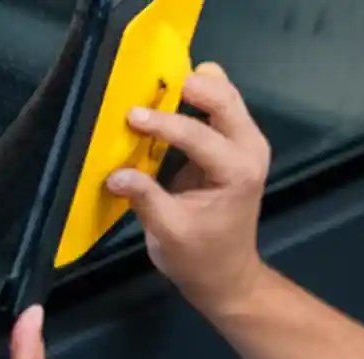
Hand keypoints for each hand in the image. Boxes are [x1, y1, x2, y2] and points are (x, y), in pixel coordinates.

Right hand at [106, 62, 269, 314]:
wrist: (225, 274)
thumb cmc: (198, 257)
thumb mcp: (167, 232)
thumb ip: (144, 198)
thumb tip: (114, 175)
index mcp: (237, 173)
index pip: (199, 136)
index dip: (164, 124)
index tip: (132, 116)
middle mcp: (249, 151)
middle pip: (225, 101)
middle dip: (192, 86)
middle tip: (154, 79)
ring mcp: (246, 145)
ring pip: (227, 98)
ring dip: (197, 86)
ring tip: (161, 81)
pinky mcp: (234, 144)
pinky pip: (220, 109)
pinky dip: (198, 98)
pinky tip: (172, 94)